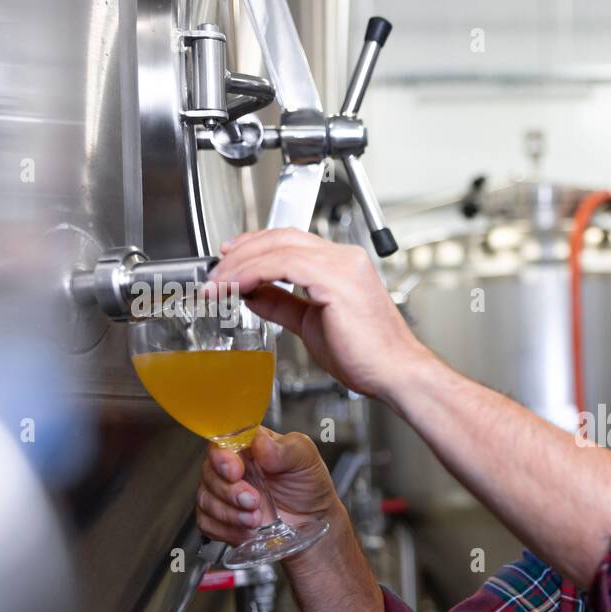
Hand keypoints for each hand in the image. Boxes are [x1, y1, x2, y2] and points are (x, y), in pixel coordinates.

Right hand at [196, 427, 336, 545]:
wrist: (313, 523)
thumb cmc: (309, 487)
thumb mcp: (306, 460)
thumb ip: (285, 449)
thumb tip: (261, 442)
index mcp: (250, 447)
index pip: (222, 442)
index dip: (223, 457)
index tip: (236, 471)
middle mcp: (233, 467)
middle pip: (209, 472)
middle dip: (230, 491)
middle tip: (254, 501)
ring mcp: (224, 493)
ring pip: (205, 498)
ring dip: (229, 513)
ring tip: (255, 519)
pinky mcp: (220, 517)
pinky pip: (207, 522)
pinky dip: (226, 529)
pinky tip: (247, 531)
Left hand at [207, 228, 424, 399]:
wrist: (395, 374)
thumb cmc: (368, 357)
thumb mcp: (312, 324)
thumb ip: (283, 305)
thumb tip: (254, 294)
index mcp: (343, 266)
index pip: (290, 241)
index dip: (255, 246)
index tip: (230, 259)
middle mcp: (344, 258)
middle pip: (281, 237)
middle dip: (241, 251)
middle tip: (215, 272)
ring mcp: (342, 266)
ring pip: (278, 247)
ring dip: (241, 264)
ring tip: (219, 284)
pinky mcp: (335, 280)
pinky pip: (283, 264)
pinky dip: (254, 272)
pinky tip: (238, 286)